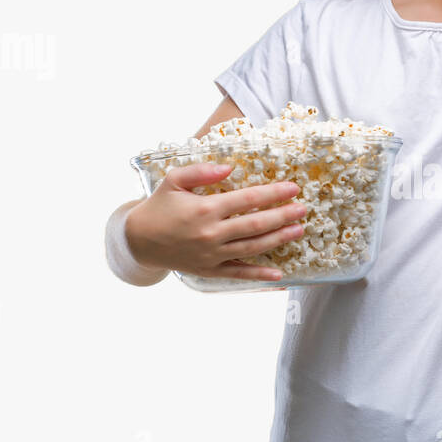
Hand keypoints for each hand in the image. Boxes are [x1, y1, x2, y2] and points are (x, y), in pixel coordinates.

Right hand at [127, 162, 307, 280]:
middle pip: (256, 224)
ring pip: (252, 247)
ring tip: (298, 230)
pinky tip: (279, 273)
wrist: (138, 240)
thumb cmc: (159, 207)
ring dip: (278, 239)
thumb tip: (229, 167)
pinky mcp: (209, 270)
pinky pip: (238, 273)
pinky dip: (259, 274)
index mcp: (205, 209)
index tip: (292, 188)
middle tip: (303, 209)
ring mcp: (212, 254)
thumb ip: (201, 171)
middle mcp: (211, 233)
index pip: (247, 199)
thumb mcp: (173, 181)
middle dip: (283, 216)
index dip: (272, 193)